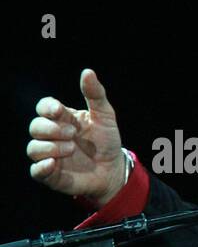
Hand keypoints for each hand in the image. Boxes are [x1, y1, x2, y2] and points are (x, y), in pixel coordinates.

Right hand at [28, 68, 125, 206]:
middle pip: (35, 127)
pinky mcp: (51, 174)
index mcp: (62, 119)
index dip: (47, 108)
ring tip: (71, 149)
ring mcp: (50, 155)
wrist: (114, 170)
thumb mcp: (105, 116)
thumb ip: (96, 95)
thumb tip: (88, 72)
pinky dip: (41, 167)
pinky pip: (36, 170)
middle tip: (72, 134)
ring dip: (50, 147)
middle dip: (51, 129)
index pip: (43, 108)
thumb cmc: (107, 141)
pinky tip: (54, 163)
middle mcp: (52, 136)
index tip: (58, 111)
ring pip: (33, 148)